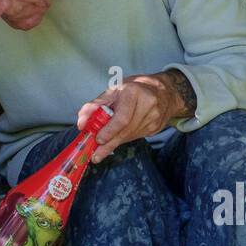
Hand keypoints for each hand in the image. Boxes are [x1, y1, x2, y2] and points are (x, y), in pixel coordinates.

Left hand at [75, 71, 191, 163]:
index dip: (109, 131)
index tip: (98, 140)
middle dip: (109, 144)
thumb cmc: (133, 89)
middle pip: (126, 130)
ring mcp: (154, 118)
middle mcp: (147, 104)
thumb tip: (81, 122)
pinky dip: (124, 138)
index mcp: (133, 92)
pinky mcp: (156, 127)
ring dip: (115, 142)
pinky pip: (136, 136)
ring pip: (130, 136)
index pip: (122, 117)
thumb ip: (95, 106)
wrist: (163, 92)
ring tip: (104, 148)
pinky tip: (120, 136)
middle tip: (96, 155)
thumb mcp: (114, 91)